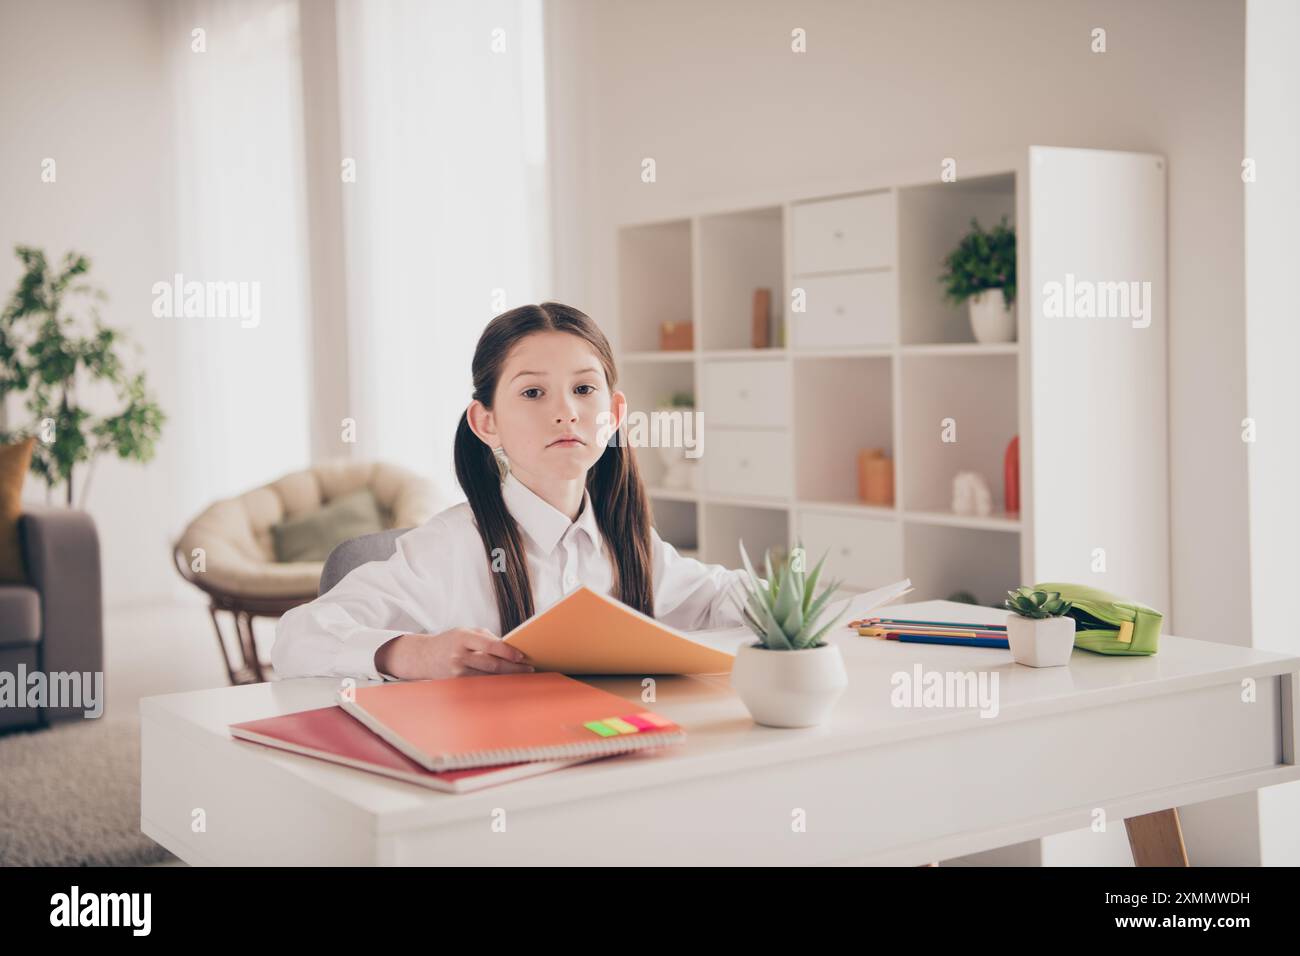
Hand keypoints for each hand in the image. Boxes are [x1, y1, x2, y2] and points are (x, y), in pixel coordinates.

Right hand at [374, 628, 532, 679]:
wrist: (424, 656)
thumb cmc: (450, 641)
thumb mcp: (466, 632)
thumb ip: (487, 638)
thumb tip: (510, 648)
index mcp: (463, 638)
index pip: (490, 645)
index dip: (508, 651)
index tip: (522, 656)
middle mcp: (459, 656)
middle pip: (492, 665)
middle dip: (513, 668)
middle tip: (529, 669)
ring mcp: (457, 672)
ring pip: (488, 678)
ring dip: (507, 678)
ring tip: (522, 676)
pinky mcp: (456, 684)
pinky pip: (480, 685)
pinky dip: (494, 684)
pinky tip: (506, 683)